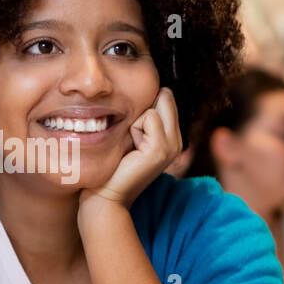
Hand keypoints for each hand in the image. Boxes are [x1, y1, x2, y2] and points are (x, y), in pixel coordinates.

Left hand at [80, 87, 181, 211]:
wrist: (106, 196)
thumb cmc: (112, 165)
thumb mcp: (130, 135)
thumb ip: (141, 115)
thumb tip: (140, 87)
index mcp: (171, 136)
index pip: (165, 96)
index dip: (144, 104)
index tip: (132, 130)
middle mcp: (177, 140)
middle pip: (164, 96)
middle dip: (142, 109)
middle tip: (131, 138)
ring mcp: (172, 145)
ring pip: (155, 106)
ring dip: (135, 121)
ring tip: (130, 145)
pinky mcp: (161, 149)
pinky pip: (148, 118)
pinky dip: (133, 129)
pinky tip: (130, 150)